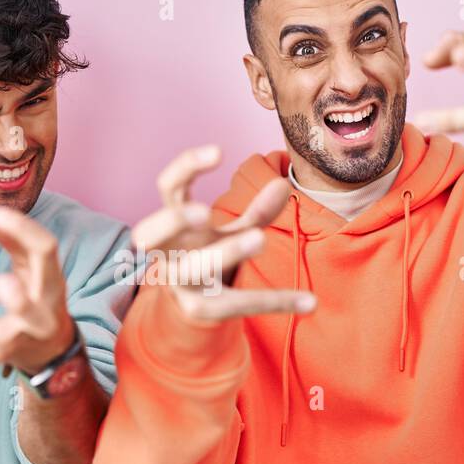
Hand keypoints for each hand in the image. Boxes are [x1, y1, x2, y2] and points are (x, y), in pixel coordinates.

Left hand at [0, 207, 74, 374]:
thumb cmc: (37, 299)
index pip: (45, 249)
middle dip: (13, 286)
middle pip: (35, 298)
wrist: (50, 352)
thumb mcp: (32, 268)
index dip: (21, 227)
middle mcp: (42, 312)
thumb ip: (13, 240)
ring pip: (0, 334)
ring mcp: (21, 335)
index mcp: (51, 282)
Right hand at [131, 145, 316, 320]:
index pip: (168, 188)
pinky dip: (274, 301)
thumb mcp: (231, 232)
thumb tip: (283, 185)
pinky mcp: (201, 310)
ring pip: (193, 268)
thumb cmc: (208, 257)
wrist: (194, 307)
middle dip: (174, 221)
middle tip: (204, 213)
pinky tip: (310, 301)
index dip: (186, 169)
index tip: (219, 152)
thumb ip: (256, 212)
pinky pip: (237, 303)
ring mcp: (180, 283)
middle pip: (153, 233)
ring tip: (259, 238)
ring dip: (225, 251)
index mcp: (173, 224)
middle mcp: (169, 251)